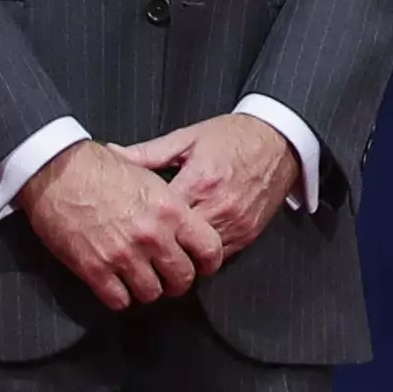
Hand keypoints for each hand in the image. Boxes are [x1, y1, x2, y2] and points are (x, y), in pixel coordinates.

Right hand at [19, 137, 225, 309]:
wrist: (57, 171)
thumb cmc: (101, 167)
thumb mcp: (147, 174)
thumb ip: (169, 201)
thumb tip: (182, 220)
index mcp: (171, 210)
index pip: (209, 249)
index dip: (209, 263)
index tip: (202, 266)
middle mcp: (153, 236)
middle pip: (182, 279)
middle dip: (176, 282)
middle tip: (166, 277)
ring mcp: (124, 255)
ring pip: (151, 294)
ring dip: (147, 290)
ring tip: (139, 280)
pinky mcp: (95, 269)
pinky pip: (119, 300)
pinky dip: (119, 297)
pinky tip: (115, 286)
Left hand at [124, 110, 298, 261]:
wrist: (279, 139)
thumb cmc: (232, 136)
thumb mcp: (187, 139)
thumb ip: (148, 153)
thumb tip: (113, 154)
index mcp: (199, 180)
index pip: (161, 216)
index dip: (140, 224)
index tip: (125, 227)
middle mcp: (218, 205)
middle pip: (178, 242)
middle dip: (158, 246)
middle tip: (139, 246)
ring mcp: (236, 222)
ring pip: (198, 255)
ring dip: (181, 254)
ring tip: (162, 251)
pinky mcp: (248, 233)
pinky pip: (220, 255)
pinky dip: (203, 254)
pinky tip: (189, 248)